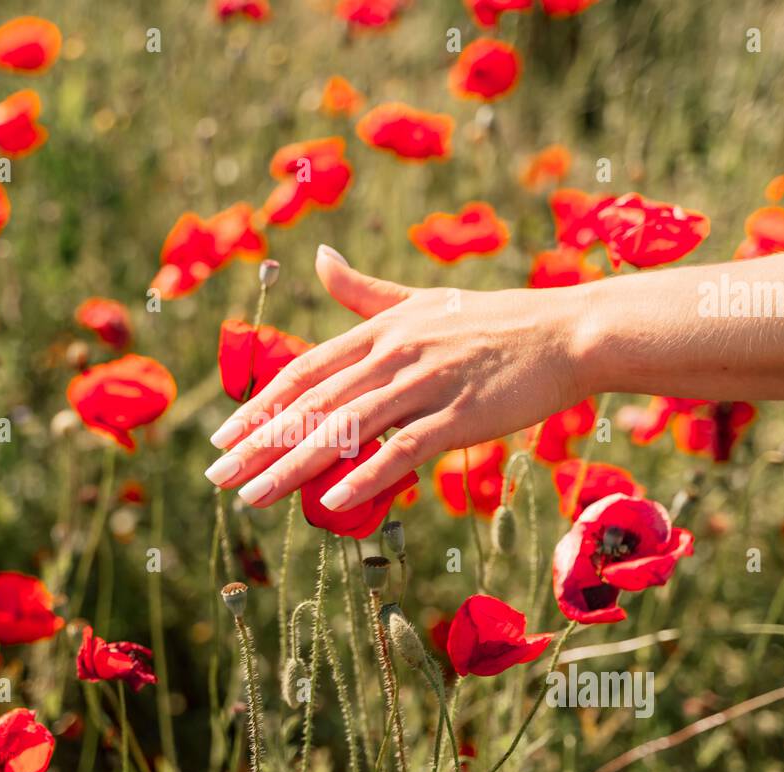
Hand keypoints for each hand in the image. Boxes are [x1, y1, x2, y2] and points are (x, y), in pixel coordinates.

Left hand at [203, 244, 586, 512]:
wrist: (566, 331)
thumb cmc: (495, 321)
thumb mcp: (423, 300)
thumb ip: (365, 292)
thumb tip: (320, 258)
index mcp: (380, 330)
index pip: (304, 372)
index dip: (259, 406)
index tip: (222, 436)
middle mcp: (393, 354)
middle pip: (312, 405)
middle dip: (259, 444)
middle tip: (217, 477)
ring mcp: (425, 383)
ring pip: (345, 429)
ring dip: (293, 465)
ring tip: (252, 496)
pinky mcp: (459, 414)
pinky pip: (402, 449)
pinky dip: (364, 475)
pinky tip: (329, 501)